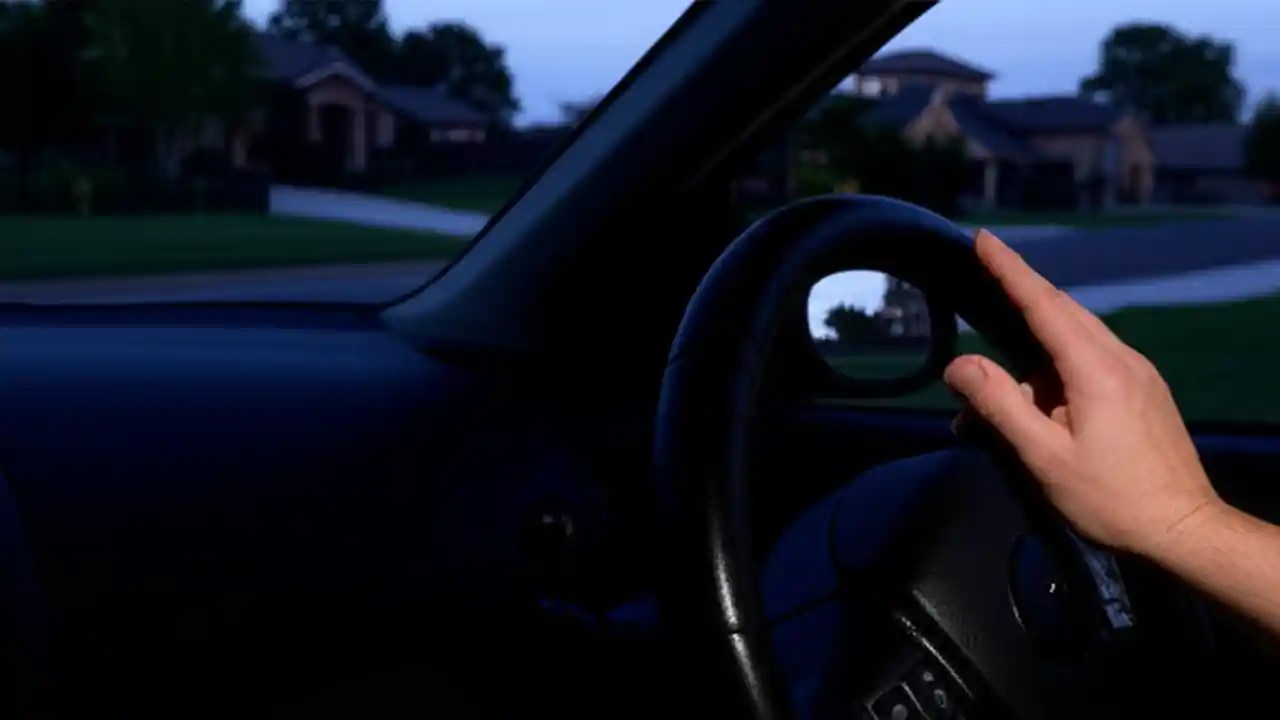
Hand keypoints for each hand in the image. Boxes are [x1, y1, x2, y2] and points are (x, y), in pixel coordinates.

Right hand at [943, 230, 1221, 558]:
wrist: (1185, 528)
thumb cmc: (1110, 498)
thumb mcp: (1044, 456)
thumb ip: (1000, 405)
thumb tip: (959, 364)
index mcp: (1096, 369)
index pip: (1045, 304)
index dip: (1010, 270)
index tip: (983, 239)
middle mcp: (1121, 358)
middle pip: (1063, 313)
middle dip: (1020, 297)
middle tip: (982, 282)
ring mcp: (1138, 373)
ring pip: (1076, 339)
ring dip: (1034, 348)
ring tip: (1000, 380)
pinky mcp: (1144, 392)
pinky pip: (1092, 361)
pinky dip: (1057, 367)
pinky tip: (1040, 399)